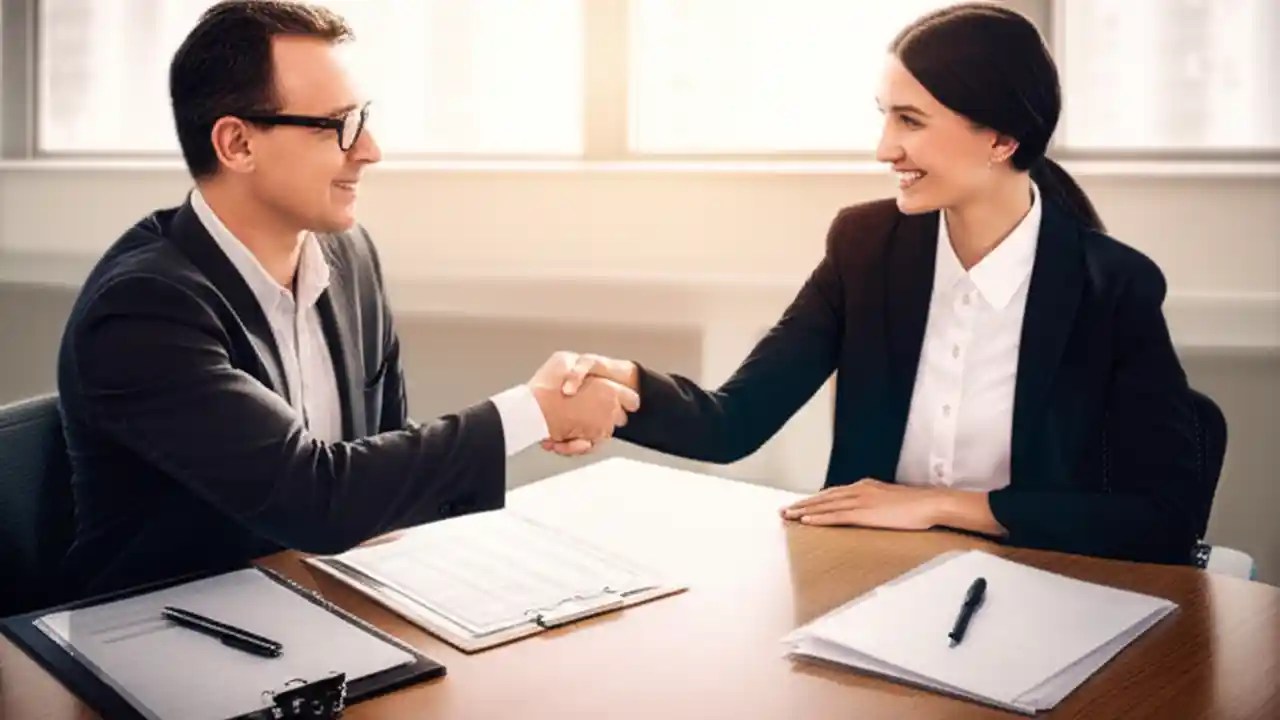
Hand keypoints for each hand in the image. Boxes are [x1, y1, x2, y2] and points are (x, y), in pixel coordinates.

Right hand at [528, 352, 638, 451]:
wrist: (531, 411)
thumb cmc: (546, 386)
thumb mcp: (563, 359)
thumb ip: (579, 367)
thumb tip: (583, 372)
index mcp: (610, 390)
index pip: (632, 399)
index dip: (624, 398)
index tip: (618, 399)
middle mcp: (609, 411)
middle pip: (620, 417)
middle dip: (608, 413)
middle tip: (589, 407)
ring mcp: (600, 428)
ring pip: (605, 431)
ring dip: (593, 427)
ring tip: (574, 419)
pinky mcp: (587, 442)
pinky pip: (590, 444)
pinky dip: (582, 441)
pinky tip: (570, 432)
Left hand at [780, 479, 943, 530]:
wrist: (930, 504)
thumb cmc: (916, 506)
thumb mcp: (891, 501)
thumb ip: (876, 504)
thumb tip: (868, 513)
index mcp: (865, 487)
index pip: (833, 493)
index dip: (815, 499)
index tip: (800, 505)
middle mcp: (859, 490)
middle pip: (824, 497)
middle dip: (803, 503)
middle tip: (785, 510)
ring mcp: (860, 500)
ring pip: (825, 505)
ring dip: (805, 510)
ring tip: (788, 515)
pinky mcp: (864, 512)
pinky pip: (836, 515)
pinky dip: (819, 517)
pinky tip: (806, 520)